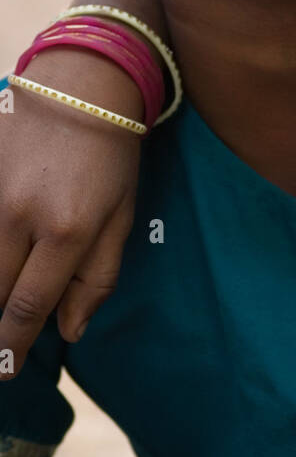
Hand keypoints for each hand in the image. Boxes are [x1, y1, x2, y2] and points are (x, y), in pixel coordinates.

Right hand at [0, 47, 142, 375]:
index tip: (5, 372)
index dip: (13, 347)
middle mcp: (19, 217)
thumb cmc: (112, 152)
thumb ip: (97, 276)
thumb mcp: (123, 215)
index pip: (28, 308)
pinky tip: (1, 256)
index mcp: (66, 231)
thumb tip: (69, 330)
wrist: (81, 83)